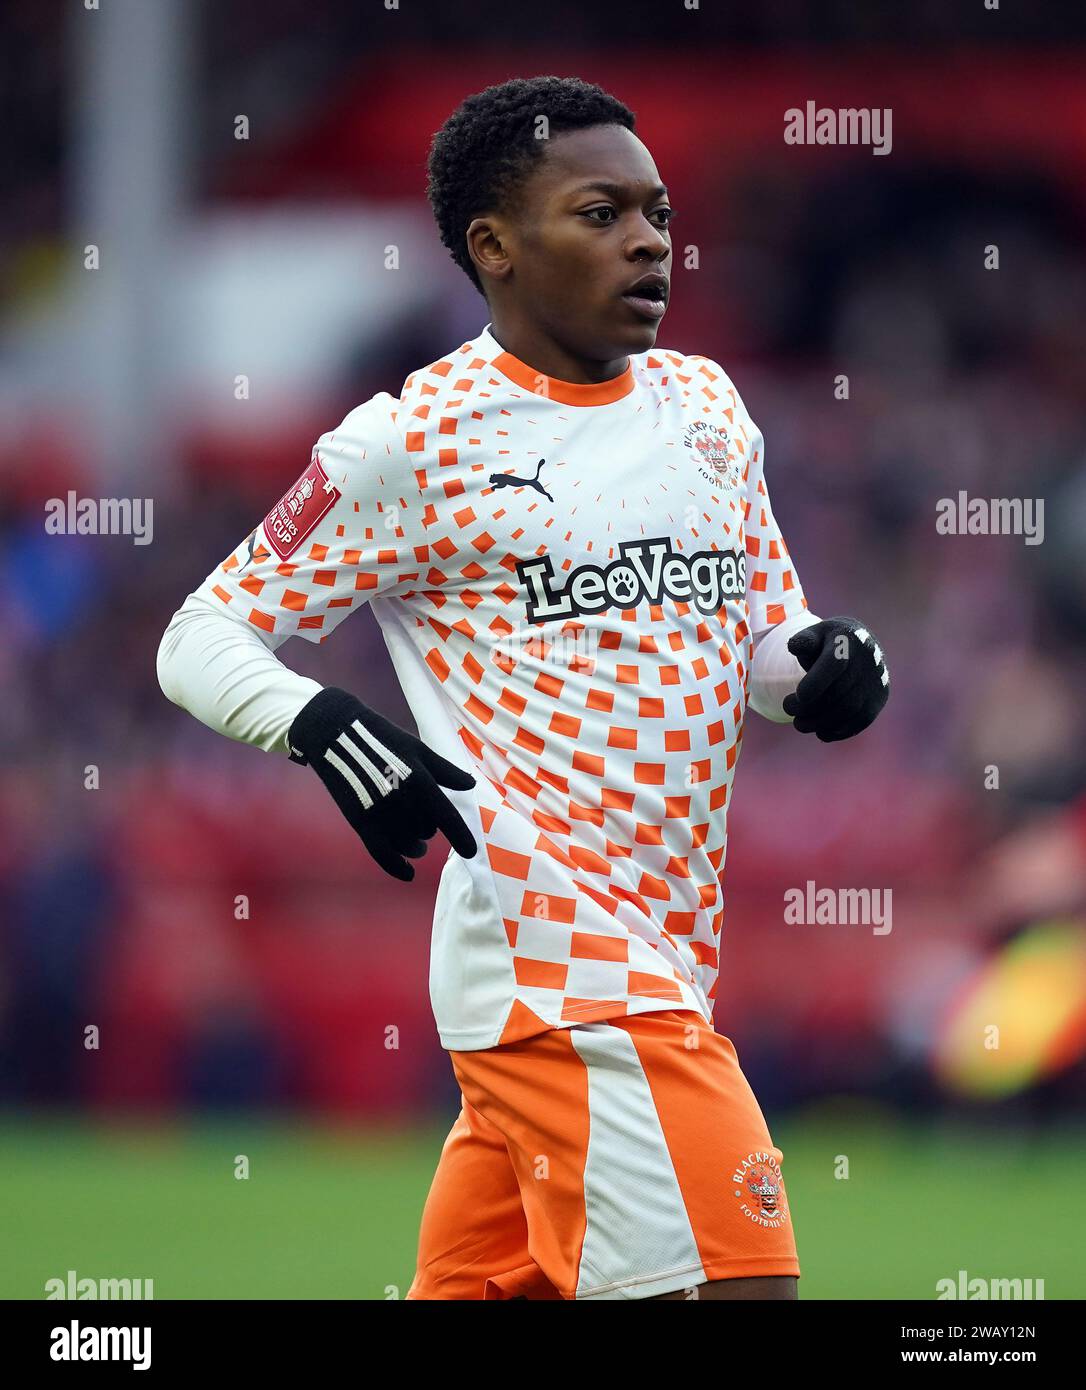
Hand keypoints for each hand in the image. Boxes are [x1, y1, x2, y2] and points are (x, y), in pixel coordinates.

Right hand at [287, 686, 477, 879]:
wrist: (336, 734)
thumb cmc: (383, 738)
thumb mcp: (417, 748)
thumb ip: (445, 771)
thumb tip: (471, 785)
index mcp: (418, 779)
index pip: (446, 816)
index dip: (461, 837)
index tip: (471, 853)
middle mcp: (400, 799)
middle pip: (427, 830)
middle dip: (430, 828)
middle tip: (424, 818)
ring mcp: (378, 812)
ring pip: (408, 844)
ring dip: (417, 847)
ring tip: (419, 845)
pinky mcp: (359, 821)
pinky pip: (382, 853)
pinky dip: (397, 867)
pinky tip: (409, 874)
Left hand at [783, 616, 888, 741]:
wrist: (860, 647)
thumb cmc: (828, 643)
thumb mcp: (815, 634)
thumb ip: (803, 640)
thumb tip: (795, 646)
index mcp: (848, 641)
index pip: (835, 663)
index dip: (816, 682)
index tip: (798, 696)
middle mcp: (867, 661)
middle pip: (838, 692)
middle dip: (809, 707)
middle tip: (788, 709)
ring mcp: (876, 682)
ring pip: (848, 710)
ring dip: (819, 722)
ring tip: (799, 723)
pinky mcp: (878, 700)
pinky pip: (859, 722)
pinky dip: (837, 731)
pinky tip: (820, 731)